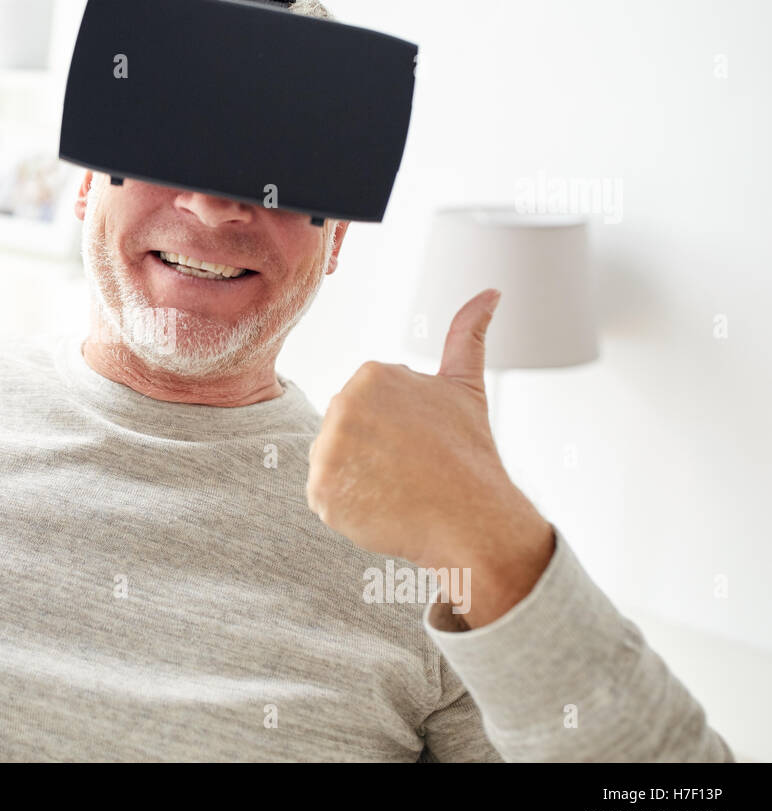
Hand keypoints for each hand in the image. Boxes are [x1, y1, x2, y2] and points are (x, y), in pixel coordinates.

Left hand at [305, 289, 553, 626]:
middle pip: (344, 434)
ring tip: (396, 488)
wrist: (472, 518)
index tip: (416, 443)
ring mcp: (328, 449)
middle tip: (408, 468)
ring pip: (333, 465)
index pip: (363, 407)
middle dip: (371, 453)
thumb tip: (490, 292)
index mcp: (371, 374)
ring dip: (358, 480)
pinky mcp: (321, 490)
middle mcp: (342, 405)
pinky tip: (380, 507)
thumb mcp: (464, 385)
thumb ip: (467, 333)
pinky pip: (326, 497)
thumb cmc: (469, 454)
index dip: (391, 430)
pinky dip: (348, 508)